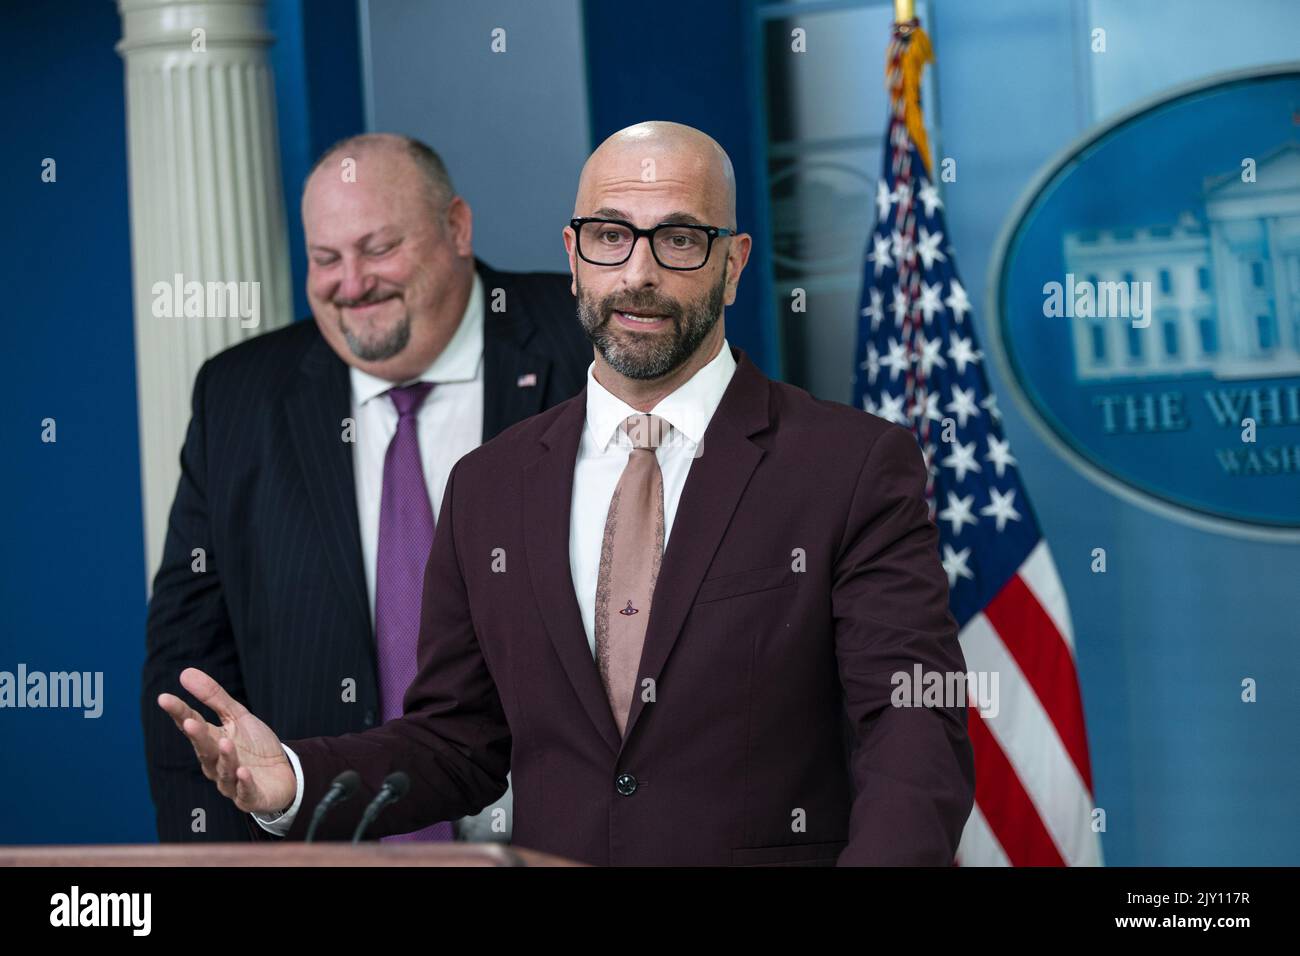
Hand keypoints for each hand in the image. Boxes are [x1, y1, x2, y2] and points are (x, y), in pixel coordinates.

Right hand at [157, 667, 295, 813]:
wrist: (284, 774)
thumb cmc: (255, 746)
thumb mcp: (237, 716)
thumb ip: (214, 697)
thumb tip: (185, 672)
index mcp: (211, 742)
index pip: (191, 725)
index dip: (179, 712)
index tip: (164, 698)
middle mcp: (216, 764)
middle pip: (205, 749)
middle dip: (198, 737)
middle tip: (190, 722)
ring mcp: (231, 782)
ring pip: (224, 770)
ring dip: (225, 758)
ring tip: (225, 743)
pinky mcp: (250, 798)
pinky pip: (245, 792)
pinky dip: (243, 783)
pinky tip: (243, 772)